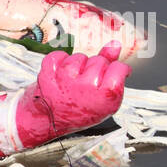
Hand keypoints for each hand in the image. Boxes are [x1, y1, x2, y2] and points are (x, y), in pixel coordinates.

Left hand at [16, 41, 130, 146]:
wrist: (50, 120)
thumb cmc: (81, 110)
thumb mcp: (105, 98)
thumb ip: (113, 70)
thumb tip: (116, 45)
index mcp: (105, 97)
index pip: (118, 68)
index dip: (116, 69)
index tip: (112, 73)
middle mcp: (87, 88)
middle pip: (99, 61)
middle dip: (97, 68)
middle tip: (89, 83)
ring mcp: (66, 80)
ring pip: (80, 57)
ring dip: (79, 65)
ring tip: (75, 80)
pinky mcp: (48, 74)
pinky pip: (60, 55)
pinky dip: (61, 61)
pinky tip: (62, 74)